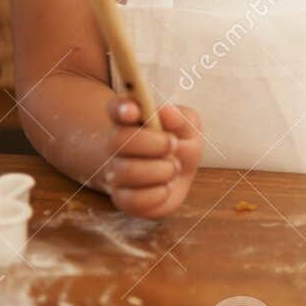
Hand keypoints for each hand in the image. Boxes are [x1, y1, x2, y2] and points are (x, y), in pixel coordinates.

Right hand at [98, 97, 203, 218]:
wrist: (176, 177)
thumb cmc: (181, 145)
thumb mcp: (189, 128)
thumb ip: (181, 118)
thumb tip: (167, 112)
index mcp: (131, 119)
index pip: (116, 107)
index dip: (122, 107)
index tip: (135, 111)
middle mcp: (117, 145)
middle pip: (117, 139)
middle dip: (153, 143)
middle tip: (173, 144)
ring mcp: (116, 172)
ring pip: (125, 171)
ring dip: (160, 170)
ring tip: (174, 167)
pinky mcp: (122, 198)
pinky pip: (132, 199)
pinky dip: (157, 193)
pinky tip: (166, 187)